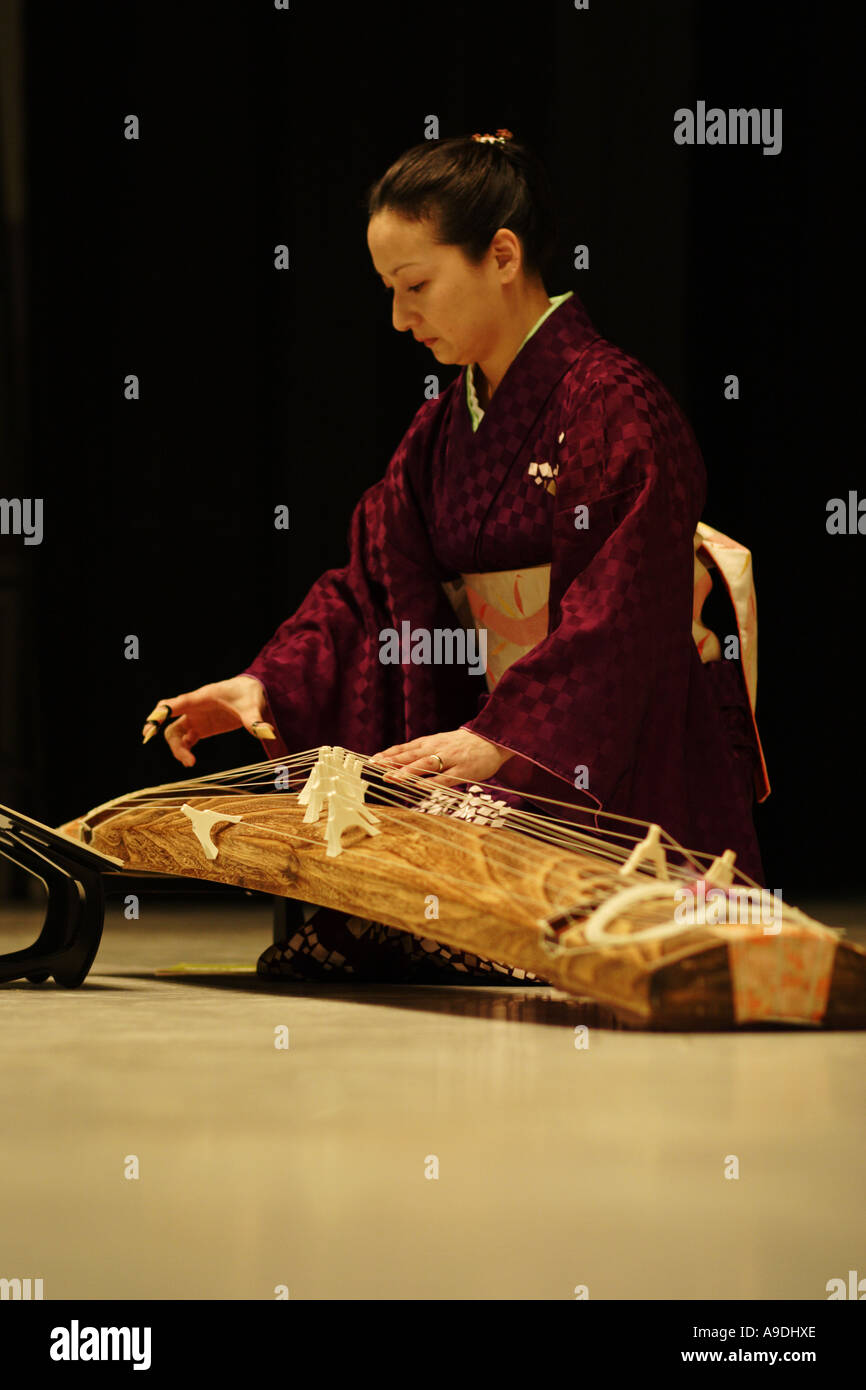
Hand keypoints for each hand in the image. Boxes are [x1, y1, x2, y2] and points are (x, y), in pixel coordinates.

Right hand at [140, 675, 282, 767]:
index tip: (151, 725)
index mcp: (202, 697)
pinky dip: (183, 749)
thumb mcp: (253, 706)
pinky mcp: (201, 727)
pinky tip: (190, 761)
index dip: (161, 713)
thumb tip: (266, 733)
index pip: (177, 703)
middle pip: (170, 721)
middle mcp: (194, 707)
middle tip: (172, 752)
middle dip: (164, 736)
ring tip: (190, 763)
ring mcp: (195, 717)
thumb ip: (255, 720)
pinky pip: (185, 739)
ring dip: (176, 747)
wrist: (252, 691)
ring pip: (175, 732)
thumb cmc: (249, 694)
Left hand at [370, 729, 512, 785]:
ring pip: (426, 765)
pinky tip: (420, 788)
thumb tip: (400, 761)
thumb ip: (423, 752)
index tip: (372, 760)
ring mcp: (450, 760)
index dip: (388, 754)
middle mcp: (437, 749)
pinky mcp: (463, 771)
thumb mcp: (441, 742)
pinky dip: (432, 783)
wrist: (492, 740)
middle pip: (411, 756)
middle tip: (376, 768)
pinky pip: (445, 778)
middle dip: (393, 762)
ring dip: (408, 771)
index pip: (405, 748)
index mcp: (430, 743)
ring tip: (393, 777)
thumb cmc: (463, 745)